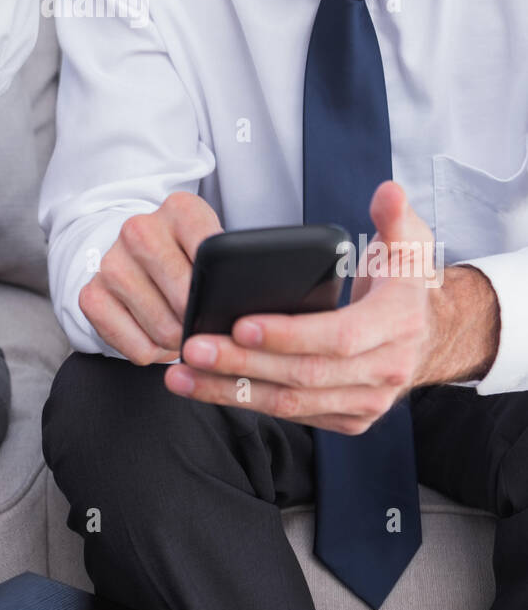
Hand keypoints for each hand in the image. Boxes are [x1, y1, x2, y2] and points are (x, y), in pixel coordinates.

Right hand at [80, 191, 222, 362]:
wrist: (131, 251)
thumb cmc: (184, 254)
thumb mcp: (211, 245)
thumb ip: (227, 266)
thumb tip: (241, 306)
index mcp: (179, 209)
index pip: (212, 253)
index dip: (222, 290)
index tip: (227, 303)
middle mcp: (139, 230)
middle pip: (185, 299)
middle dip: (200, 322)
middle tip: (205, 324)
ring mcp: (111, 263)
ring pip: (163, 330)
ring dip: (178, 341)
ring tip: (180, 326)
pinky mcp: (91, 295)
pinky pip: (138, 348)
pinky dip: (153, 352)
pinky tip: (154, 332)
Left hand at [165, 181, 435, 432]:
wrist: (428, 339)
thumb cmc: (404, 286)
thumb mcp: (410, 245)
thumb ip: (395, 217)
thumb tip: (387, 191)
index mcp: (397, 326)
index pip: (338, 338)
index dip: (288, 335)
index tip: (240, 323)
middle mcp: (384, 373)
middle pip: (303, 376)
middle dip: (243, 364)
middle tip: (193, 346)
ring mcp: (364, 402)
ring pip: (290, 403)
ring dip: (231, 391)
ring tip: (182, 374)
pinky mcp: (346, 418)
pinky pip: (289, 414)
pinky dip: (245, 401)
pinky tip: (204, 387)